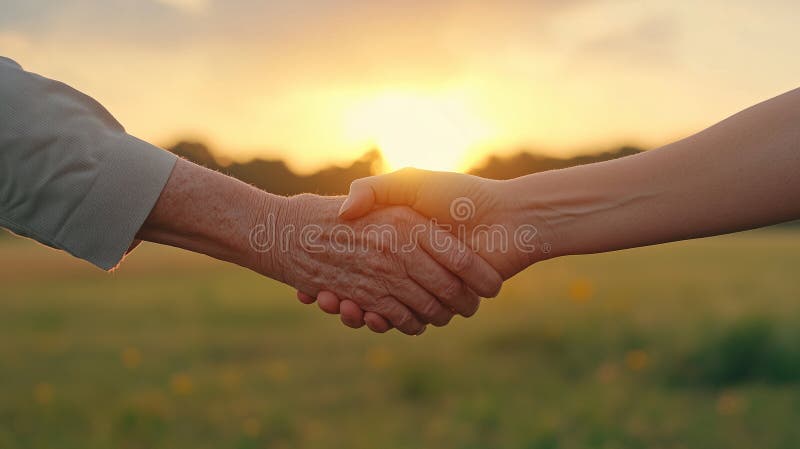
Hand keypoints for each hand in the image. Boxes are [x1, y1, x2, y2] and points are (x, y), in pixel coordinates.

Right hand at [297, 168, 553, 330]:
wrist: (509, 220)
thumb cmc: (460, 195)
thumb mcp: (410, 182)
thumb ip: (376, 189)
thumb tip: (343, 209)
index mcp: (399, 235)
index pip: (358, 254)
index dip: (335, 263)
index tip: (312, 268)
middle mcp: (407, 262)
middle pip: (363, 284)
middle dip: (339, 292)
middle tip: (316, 294)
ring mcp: (420, 283)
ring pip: (377, 305)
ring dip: (353, 309)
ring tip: (330, 302)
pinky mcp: (436, 302)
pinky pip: (401, 318)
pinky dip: (379, 320)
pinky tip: (360, 312)